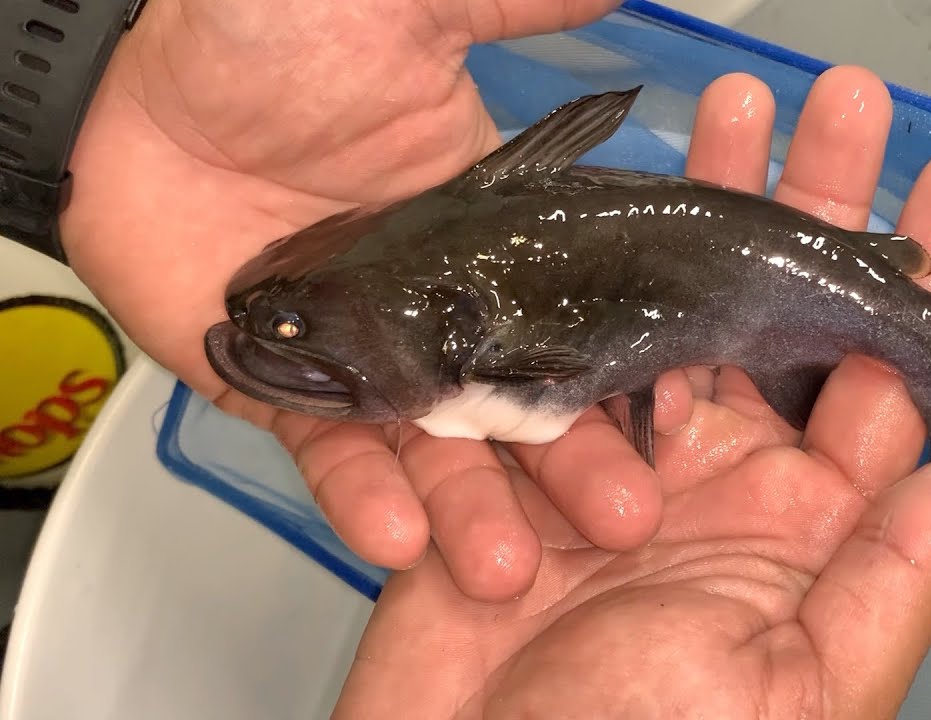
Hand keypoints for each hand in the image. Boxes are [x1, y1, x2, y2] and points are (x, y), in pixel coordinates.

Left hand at [59, 0, 683, 580]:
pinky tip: (400, 540)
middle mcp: (437, 310)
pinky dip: (361, 499)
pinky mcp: (282, 393)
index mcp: (491, 236)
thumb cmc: (277, 36)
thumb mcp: (416, 9)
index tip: (674, 422)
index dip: (621, 375)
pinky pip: (329, 456)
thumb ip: (520, 6)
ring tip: (511, 566)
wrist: (136, 83)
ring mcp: (361, 358)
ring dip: (471, 509)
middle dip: (568, 470)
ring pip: (428, 448)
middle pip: (514, 406)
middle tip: (625, 522)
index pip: (572, 320)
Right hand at [328, 70, 930, 717]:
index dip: (916, 278)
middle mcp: (712, 489)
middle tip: (834, 107)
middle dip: (803, 208)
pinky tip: (591, 215)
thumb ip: (895, 574)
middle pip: (770, 321)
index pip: (879, 383)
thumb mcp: (796, 688)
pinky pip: (544, 368)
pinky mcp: (508, 473)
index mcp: (798, 536)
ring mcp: (608, 473)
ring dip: (687, 220)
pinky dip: (563, 296)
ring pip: (662, 317)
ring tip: (717, 123)